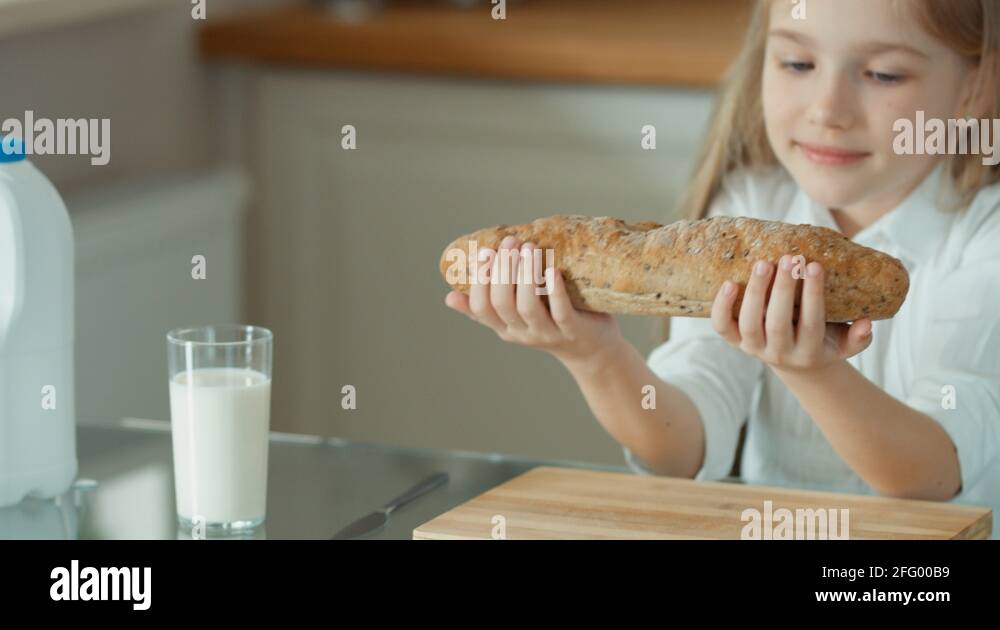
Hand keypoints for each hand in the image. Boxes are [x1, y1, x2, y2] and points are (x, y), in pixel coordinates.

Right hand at [444, 234, 623, 364]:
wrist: (593, 350)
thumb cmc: (553, 324)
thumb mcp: (516, 318)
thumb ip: (488, 308)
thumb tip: (449, 298)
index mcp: (505, 327)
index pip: (480, 307)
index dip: (479, 280)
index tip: (486, 251)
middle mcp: (522, 332)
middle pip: (501, 303)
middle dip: (502, 269)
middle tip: (511, 241)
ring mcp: (547, 333)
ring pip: (527, 307)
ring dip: (526, 275)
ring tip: (530, 247)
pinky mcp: (573, 330)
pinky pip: (560, 312)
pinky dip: (555, 291)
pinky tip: (553, 270)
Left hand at [711, 255, 873, 374]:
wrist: (797, 365)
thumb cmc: (825, 343)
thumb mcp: (846, 345)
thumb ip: (859, 337)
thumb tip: (867, 321)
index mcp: (810, 352)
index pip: (811, 323)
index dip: (812, 295)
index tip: (814, 266)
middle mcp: (780, 352)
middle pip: (777, 322)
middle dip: (783, 289)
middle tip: (789, 258)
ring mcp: (754, 348)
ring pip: (749, 323)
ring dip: (755, 292)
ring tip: (764, 263)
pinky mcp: (735, 342)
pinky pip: (722, 327)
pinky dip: (722, 306)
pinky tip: (729, 282)